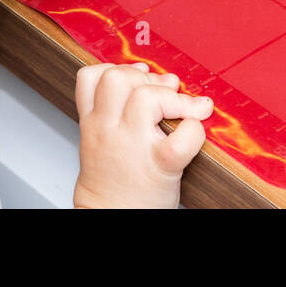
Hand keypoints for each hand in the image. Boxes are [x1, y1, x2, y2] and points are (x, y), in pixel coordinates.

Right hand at [72, 62, 212, 208]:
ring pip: (146, 97)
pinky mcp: (162, 164)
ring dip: (171, 97)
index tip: (139, 74)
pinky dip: (195, 130)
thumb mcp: (97, 141)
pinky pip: (183, 137)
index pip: (91, 77)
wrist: (112, 219)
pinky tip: (194, 132)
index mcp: (93, 124)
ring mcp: (134, 146)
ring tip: (184, 109)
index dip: (117, 67)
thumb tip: (152, 78)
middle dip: (145, 77)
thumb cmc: (112, 183)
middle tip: (164, 90)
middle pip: (117, 78)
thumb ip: (114, 110)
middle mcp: (109, 130)